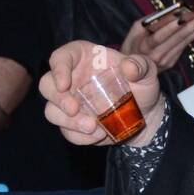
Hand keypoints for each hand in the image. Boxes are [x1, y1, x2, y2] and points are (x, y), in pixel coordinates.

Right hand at [40, 40, 163, 146]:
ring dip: (68, 122)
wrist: (145, 113)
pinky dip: (80, 137)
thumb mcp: (147, 72)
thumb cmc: (141, 85)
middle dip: (57, 99)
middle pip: (46, 85)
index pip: (60, 58)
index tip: (64, 84)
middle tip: (74, 109)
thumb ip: (141, 66)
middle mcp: (71, 79)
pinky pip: (67, 132)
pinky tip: (99, 135)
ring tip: (93, 127)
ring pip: (51, 111)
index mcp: (83, 59)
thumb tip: (129, 67)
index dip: (58, 69)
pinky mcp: (73, 124)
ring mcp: (70, 103)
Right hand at [120, 9, 193, 70]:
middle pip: (175, 39)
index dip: (171, 24)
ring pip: (182, 43)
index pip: (159, 35)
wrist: (131, 68)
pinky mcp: (172, 62)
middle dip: (189, 26)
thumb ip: (149, 21)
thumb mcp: (135, 30)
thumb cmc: (133, 44)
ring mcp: (165, 60)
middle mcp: (155, 55)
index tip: (182, 13)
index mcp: (144, 46)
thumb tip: (168, 12)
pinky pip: (184, 47)